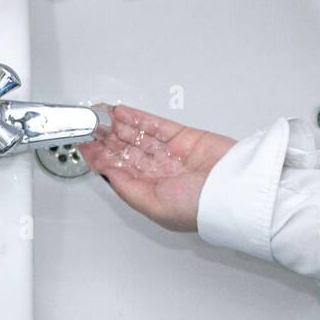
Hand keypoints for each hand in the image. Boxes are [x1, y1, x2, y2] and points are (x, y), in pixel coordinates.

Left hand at [80, 104, 234, 231]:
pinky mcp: (184, 138)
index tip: (84, 144)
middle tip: (89, 124)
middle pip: (126, 151)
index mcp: (152, 193)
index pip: (119, 171)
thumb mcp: (153, 205)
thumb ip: (127, 187)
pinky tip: (121, 112)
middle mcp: (161, 174)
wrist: (235, 190)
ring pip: (138, 136)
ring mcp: (172, 154)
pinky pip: (156, 125)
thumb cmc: (201, 208)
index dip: (100, 157)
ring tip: (100, 114)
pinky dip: (137, 118)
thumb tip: (106, 172)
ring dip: (118, 125)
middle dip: (106, 138)